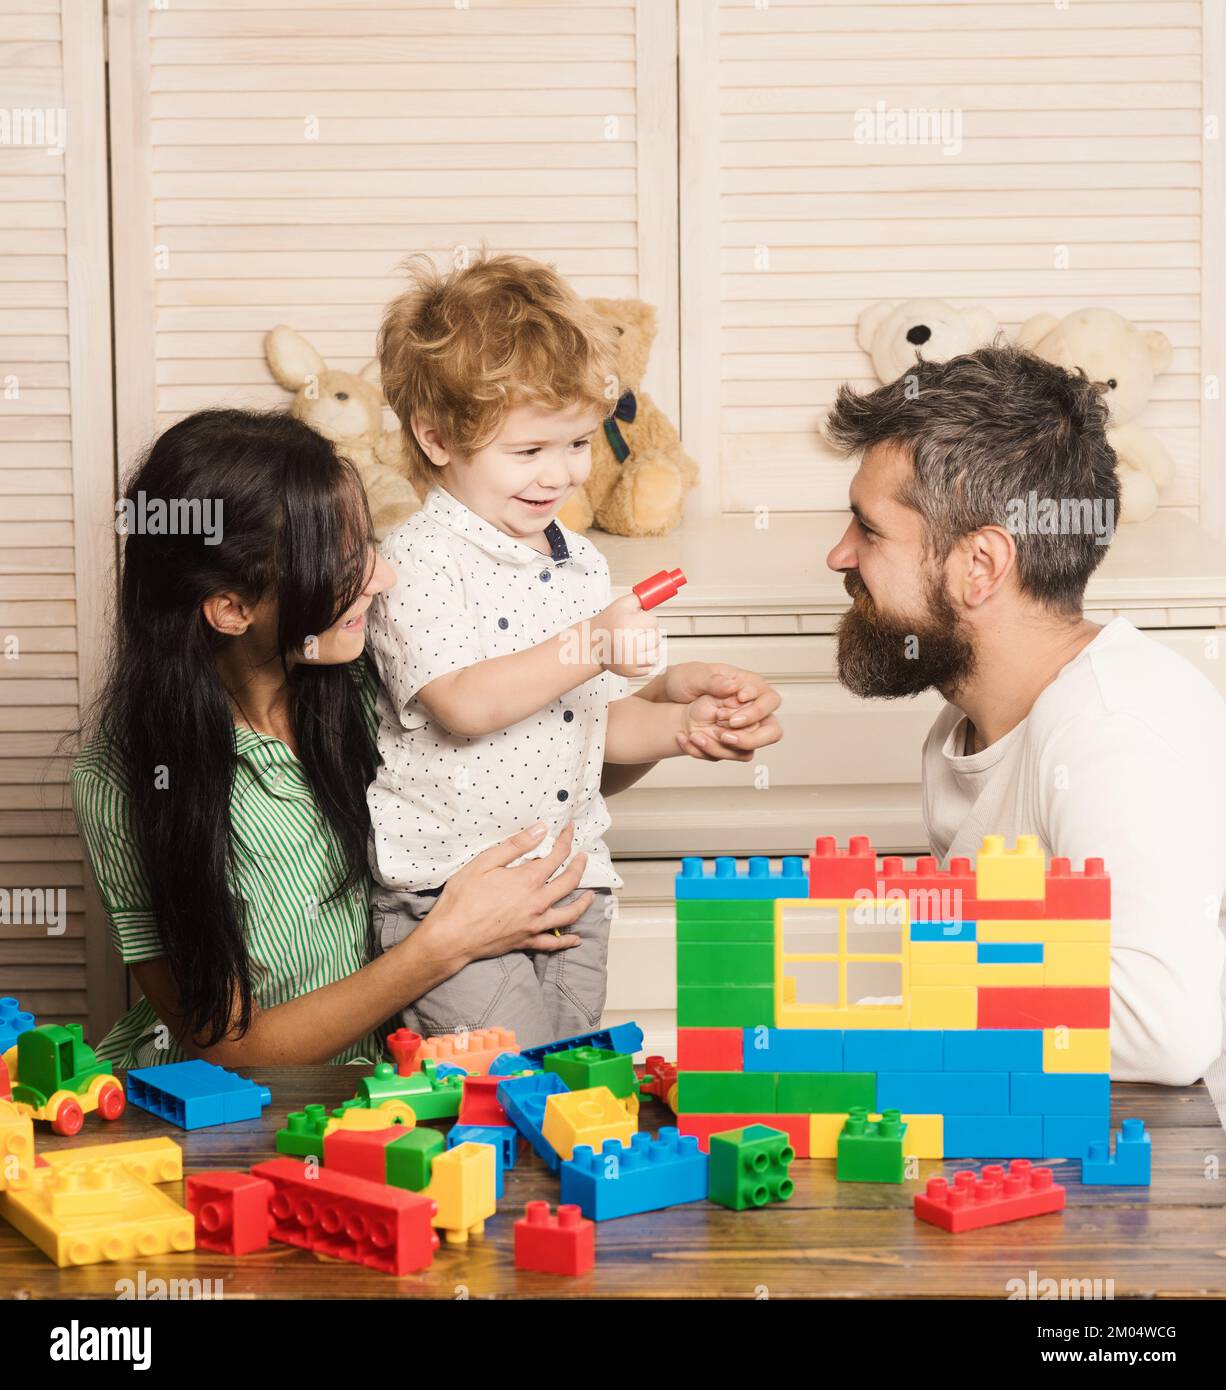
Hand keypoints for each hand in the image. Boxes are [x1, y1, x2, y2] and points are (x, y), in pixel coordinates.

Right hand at [415, 821, 591, 964]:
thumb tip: (540, 829)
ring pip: (569, 913)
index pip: (556, 856)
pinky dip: (567, 941)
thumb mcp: (484, 863)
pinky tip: (576, 939)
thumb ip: (516, 846)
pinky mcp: (527, 941)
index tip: (569, 830)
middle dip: (579, 866)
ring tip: (590, 895)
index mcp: (527, 880)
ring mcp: (535, 923)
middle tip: (582, 857)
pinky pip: (553, 943)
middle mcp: (537, 902)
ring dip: (583, 903)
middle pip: (569, 882)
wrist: (451, 936)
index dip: (566, 840)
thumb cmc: (463, 898)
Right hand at [591, 593, 660, 677]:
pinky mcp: (631, 672)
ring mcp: (630, 661)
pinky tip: (635, 654)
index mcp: (628, 626)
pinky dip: (646, 660)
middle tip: (634, 633)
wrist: (591, 645)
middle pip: (657, 638)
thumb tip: (658, 592)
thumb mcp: (621, 605)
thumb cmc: (607, 624)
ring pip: (656, 653)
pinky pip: (651, 666)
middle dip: (649, 633)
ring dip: (650, 648)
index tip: (635, 622)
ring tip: (637, 643)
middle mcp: (629, 645)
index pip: (653, 622)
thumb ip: (640, 597)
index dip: (646, 620)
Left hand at [667, 663, 782, 761]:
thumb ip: (715, 680)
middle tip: (725, 734)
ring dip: (724, 748)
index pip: (769, 701)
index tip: (736, 706)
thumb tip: (733, 686)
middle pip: (772, 731)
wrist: (670, 698)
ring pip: (749, 749)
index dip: (756, 709)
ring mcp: (742, 730)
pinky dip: (709, 751)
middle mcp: (750, 710)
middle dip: (750, 737)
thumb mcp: (695, 675)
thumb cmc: (687, 680)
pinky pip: (728, 756)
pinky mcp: (729, 744)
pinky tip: (692, 739)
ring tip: (698, 736)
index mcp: (749, 686)